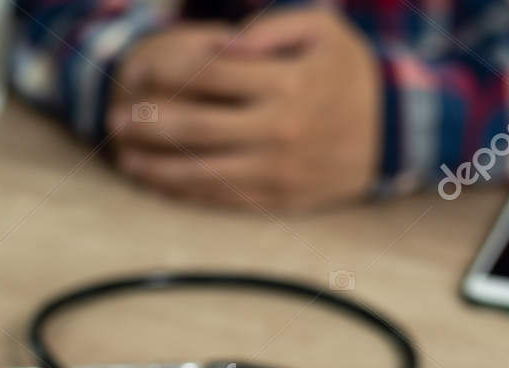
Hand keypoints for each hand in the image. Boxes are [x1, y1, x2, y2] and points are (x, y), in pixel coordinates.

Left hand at [108, 9, 380, 210]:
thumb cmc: (348, 74)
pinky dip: (184, 191)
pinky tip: (158, 181)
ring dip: (156, 166)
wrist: (394, 134)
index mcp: (286, 82)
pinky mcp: (277, 198)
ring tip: (124, 157)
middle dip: (148, 123)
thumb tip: (221, 45)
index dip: (164, 71)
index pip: (208, 74)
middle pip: (195, 126)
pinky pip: (221, 196)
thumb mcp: (322, 31)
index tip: (136, 71)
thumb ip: (271, 27)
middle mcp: (279, 128)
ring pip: (202, 170)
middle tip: (114, 120)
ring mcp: (277, 169)